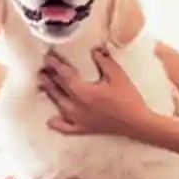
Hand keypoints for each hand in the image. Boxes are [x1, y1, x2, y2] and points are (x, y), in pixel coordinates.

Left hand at [39, 48, 154, 136]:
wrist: (136, 122)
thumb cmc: (127, 98)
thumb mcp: (117, 75)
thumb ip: (104, 61)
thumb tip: (94, 49)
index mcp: (83, 91)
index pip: (64, 74)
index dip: (55, 64)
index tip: (48, 56)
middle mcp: (75, 105)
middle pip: (57, 88)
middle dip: (49, 76)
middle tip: (42, 68)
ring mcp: (77, 119)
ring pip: (58, 104)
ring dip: (49, 93)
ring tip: (42, 84)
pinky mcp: (83, 128)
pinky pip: (65, 127)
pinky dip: (57, 124)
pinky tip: (51, 120)